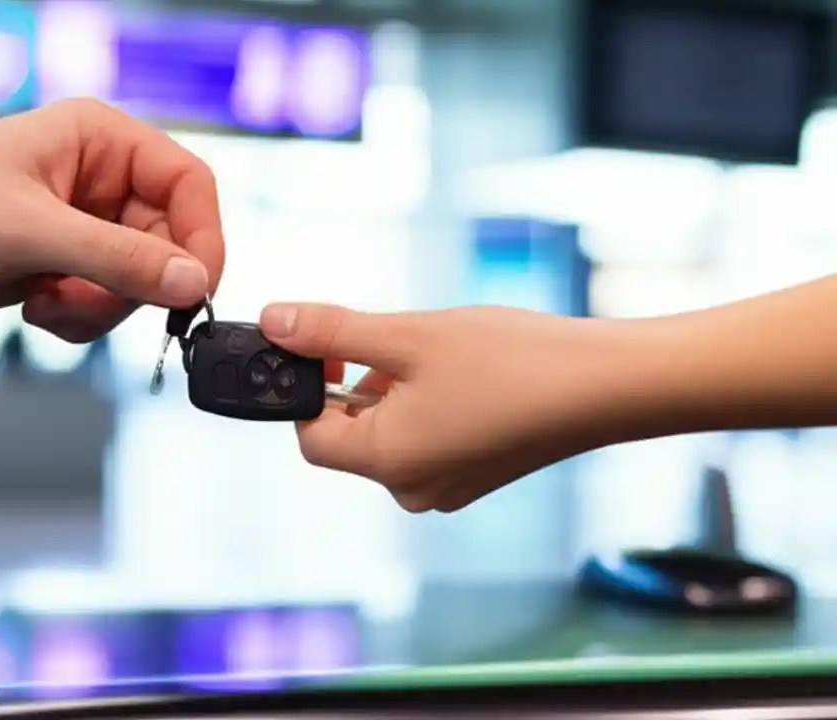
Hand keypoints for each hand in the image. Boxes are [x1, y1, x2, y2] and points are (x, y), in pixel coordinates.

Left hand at [0, 99, 224, 340]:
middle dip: (131, 286)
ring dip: (101, 306)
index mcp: (101, 139)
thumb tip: (192, 283)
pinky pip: (108, 301)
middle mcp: (101, 177)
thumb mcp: (31, 232)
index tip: (191, 291)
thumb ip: (119, 258)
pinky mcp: (66, 262)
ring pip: (140, 282)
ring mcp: (85, 223)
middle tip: (86, 302)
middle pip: (168, 243)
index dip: (200, 239)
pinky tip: (35, 304)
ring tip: (46, 301)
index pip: (188, 184)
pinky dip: (80, 316)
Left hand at [259, 303, 631, 512]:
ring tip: (438, 352)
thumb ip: (333, 332)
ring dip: (393, 389)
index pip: (310, 436)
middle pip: (349, 435)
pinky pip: (425, 439)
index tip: (330, 347)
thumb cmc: (513, 361)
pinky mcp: (475, 475)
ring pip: (389, 433)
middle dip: (357, 383)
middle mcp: (411, 488)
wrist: (609, 385)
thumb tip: (274, 322)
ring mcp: (446, 487)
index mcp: (387, 463)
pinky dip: (426, 404)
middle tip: (396, 341)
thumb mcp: (409, 335)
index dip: (307, 388)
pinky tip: (464, 372)